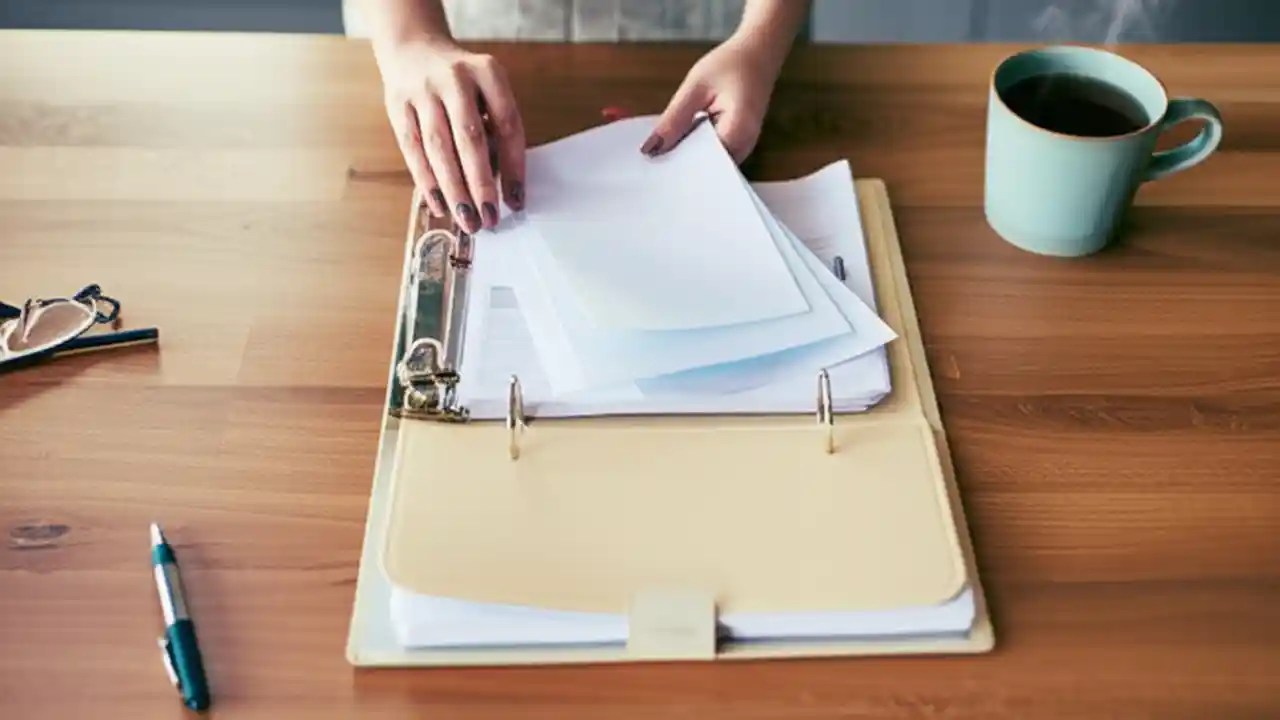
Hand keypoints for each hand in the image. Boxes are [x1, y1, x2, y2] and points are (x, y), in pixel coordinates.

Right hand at [377, 37, 524, 232]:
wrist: (412, 47)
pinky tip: (439, 205)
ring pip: (439, 148)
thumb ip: (496, 127)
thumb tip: (502, 185)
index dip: (513, 166)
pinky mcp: (397, 106)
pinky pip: (413, 150)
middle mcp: (455, 79)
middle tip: (490, 218)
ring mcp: (422, 91)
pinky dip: (427, 181)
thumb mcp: (487, 88)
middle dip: (481, 183)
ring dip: (454, 189)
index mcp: (487, 72)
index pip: (507, 124)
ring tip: (468, 219)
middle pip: (470, 138)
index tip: (516, 200)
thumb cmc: (461, 81)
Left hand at [641, 35, 781, 163]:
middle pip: (705, 170)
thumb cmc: (732, 64)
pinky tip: (677, 143)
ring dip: (686, 157)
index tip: (650, 169)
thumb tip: (651, 150)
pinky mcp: (736, 144)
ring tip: (658, 156)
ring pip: (707, 164)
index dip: (675, 169)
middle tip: (647, 162)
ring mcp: (741, 149)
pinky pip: (711, 155)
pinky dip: (695, 149)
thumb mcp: (695, 88)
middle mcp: (743, 149)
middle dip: (677, 166)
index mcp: (736, 135)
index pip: (701, 166)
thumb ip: (674, 120)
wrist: (760, 53)